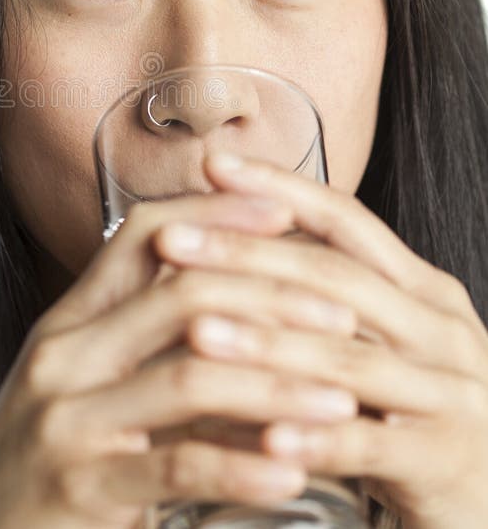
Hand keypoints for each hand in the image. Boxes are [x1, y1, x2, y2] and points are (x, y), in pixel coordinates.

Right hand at [0, 190, 360, 528]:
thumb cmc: (45, 460)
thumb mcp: (88, 389)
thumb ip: (157, 354)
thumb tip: (255, 330)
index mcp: (69, 321)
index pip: (141, 234)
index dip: (214, 214)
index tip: (283, 213)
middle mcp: (62, 355)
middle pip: (179, 293)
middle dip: (271, 298)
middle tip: (343, 316)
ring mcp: (64, 419)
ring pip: (189, 377)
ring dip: (277, 386)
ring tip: (341, 400)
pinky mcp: (76, 488)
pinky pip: (176, 466)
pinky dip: (243, 467)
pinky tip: (291, 473)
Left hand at [151, 153, 487, 528]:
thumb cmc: (417, 408)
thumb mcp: (383, 337)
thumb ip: (325, 296)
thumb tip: (230, 243)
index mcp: (420, 288)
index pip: (344, 219)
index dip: (278, 188)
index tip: (212, 164)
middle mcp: (440, 327)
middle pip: (332, 276)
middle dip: (245, 254)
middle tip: (171, 242)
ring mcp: (451, 392)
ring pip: (347, 355)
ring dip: (265, 343)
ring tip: (196, 332)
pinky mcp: (448, 459)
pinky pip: (372, 446)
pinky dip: (316, 439)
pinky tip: (264, 437)